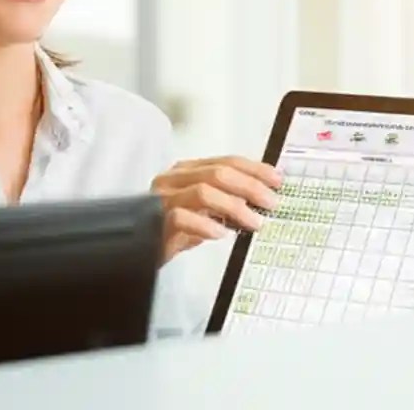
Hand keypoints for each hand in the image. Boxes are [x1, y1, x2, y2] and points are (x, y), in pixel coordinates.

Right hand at [150, 156, 281, 262]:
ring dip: (234, 206)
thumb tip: (261, 201)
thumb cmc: (171, 230)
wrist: (136, 252)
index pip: (226, 161)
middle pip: (218, 173)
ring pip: (203, 192)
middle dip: (250, 186)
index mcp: (187, 172)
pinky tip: (220, 235)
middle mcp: (174, 180)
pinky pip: (182, 218)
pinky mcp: (154, 222)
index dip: (254, 169)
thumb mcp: (203, 213)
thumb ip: (226, 203)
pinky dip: (205, 225)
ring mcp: (162, 199)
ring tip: (253, 222)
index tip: (277, 180)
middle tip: (271, 202)